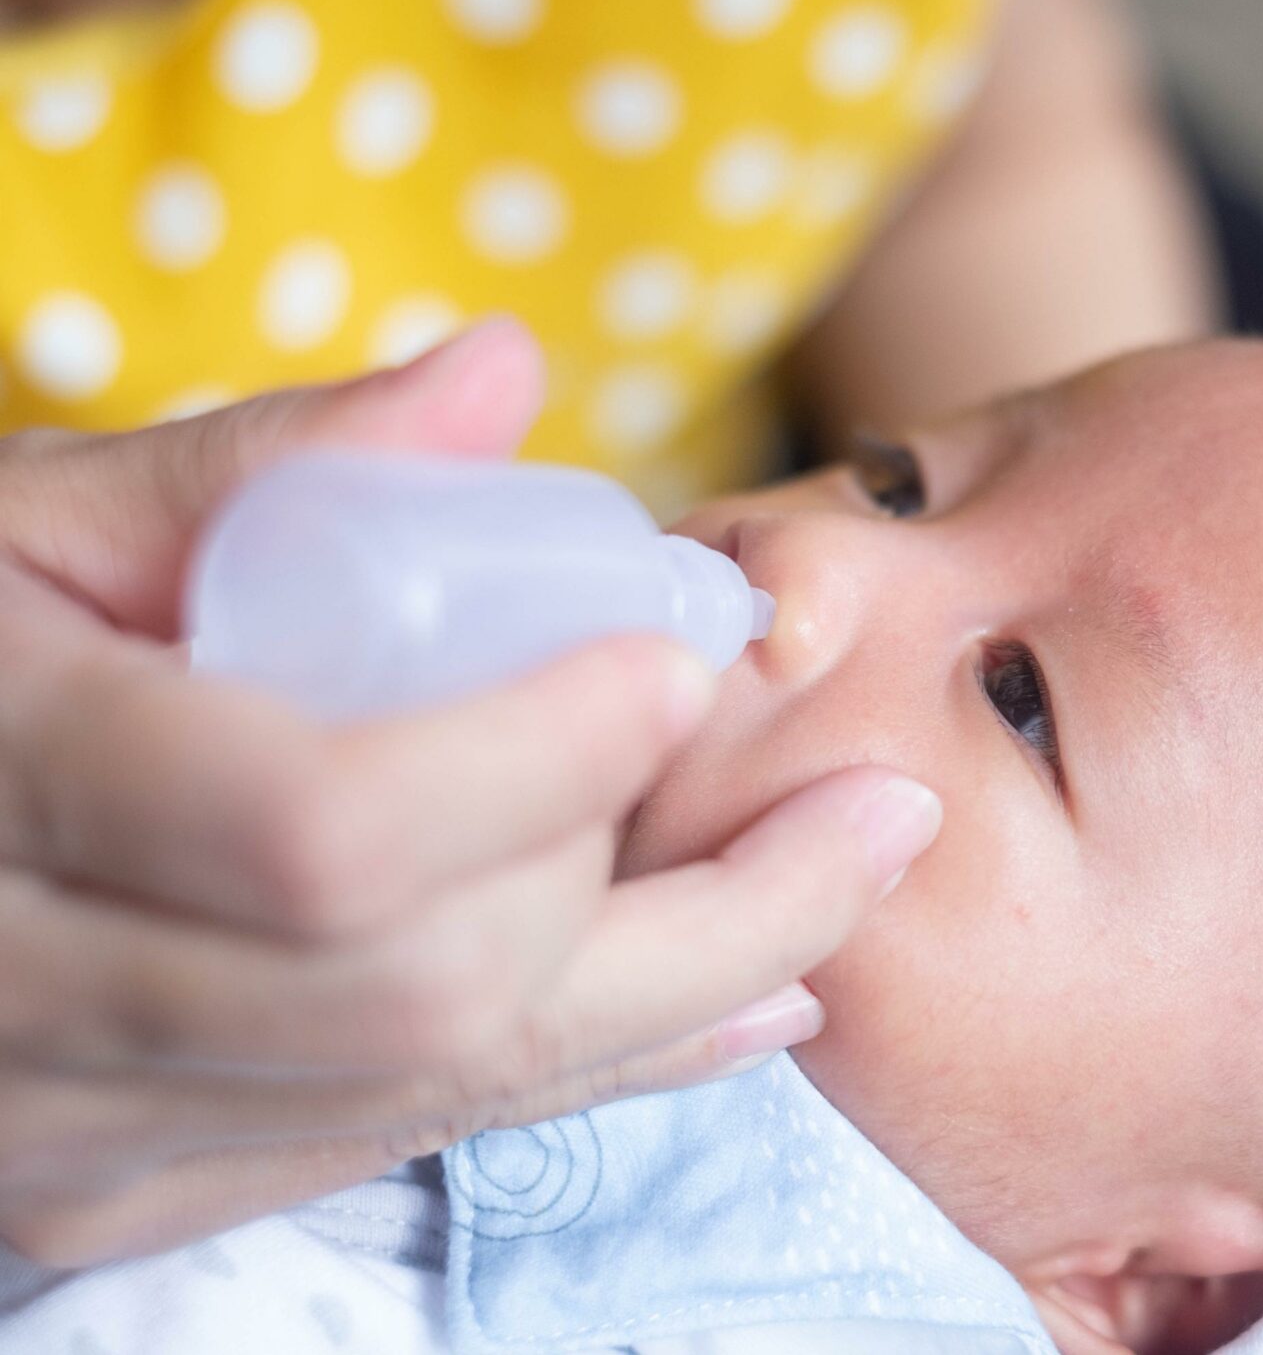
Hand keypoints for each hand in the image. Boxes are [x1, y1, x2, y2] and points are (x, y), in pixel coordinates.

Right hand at [0, 321, 939, 1265]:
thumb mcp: (32, 522)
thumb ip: (264, 460)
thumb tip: (502, 377)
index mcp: (9, 785)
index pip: (328, 833)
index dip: (531, 762)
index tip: (674, 667)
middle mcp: (34, 1006)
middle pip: (433, 995)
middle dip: (693, 909)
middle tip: (870, 809)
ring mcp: (74, 1132)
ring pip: (442, 1090)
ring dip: (685, 995)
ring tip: (847, 886)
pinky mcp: (121, 1190)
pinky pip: (400, 1142)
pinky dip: (593, 1069)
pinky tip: (734, 1002)